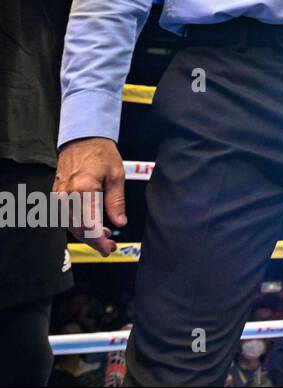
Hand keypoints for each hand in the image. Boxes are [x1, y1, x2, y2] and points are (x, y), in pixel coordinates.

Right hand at [54, 137, 127, 255]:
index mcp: (83, 190)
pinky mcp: (58, 194)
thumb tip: (120, 223)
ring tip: (106, 236)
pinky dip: (80, 224)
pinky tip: (94, 224)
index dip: (99, 241)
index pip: (90, 226)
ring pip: (71, 225)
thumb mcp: (116, 176)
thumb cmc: (101, 153)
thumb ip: (116, 202)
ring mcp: (60, 196)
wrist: (82, 139)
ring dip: (87, 234)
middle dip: (94, 241)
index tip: (109, 249)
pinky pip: (67, 216)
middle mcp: (67, 196)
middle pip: (78, 229)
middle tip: (110, 246)